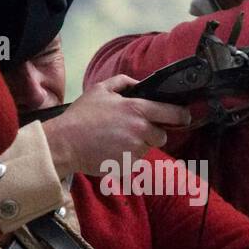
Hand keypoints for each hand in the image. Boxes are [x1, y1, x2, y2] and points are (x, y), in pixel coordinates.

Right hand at [42, 75, 190, 178]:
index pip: (173, 113)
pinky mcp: (128, 166)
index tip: (184, 116)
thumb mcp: (100, 89)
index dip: (181, 115)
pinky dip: (128, 158)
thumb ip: (124, 82)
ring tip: (118, 140)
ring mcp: (135, 150)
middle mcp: (140, 131)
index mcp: (137, 109)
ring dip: (139, 145)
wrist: (64, 143)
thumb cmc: (81, 115)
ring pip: (148, 149)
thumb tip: (140, 84)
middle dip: (153, 132)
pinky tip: (113, 151)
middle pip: (162, 135)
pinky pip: (136, 162)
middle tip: (135, 130)